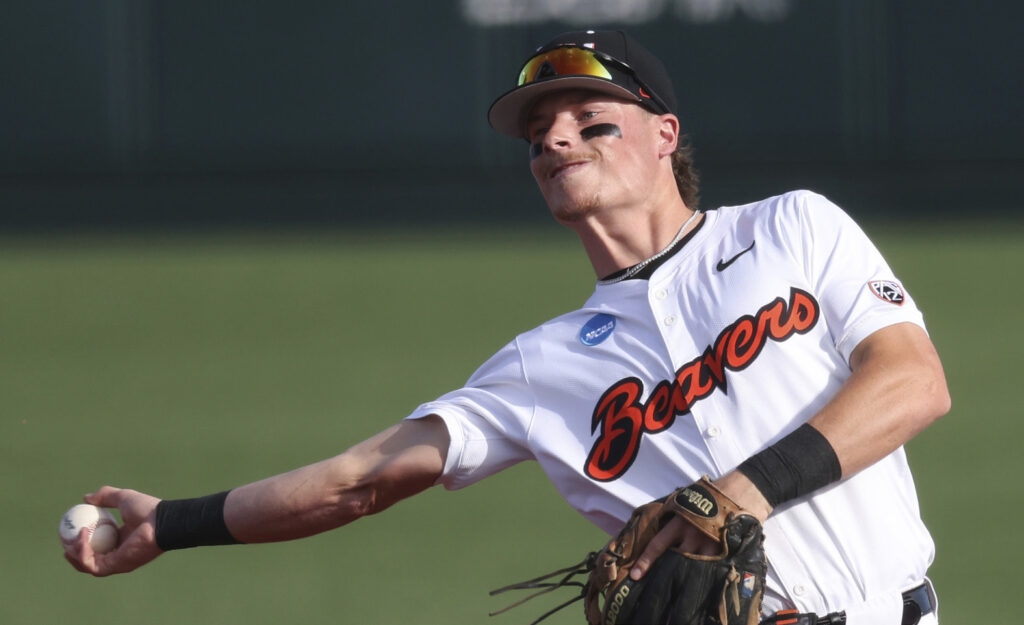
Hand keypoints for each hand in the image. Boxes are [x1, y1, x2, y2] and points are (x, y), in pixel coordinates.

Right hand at [63, 486, 163, 576]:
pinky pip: (92, 564)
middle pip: (87, 557)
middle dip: (72, 551)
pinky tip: (81, 538)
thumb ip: (106, 496)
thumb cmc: (148, 509)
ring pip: (86, 564)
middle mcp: (117, 553)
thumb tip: (86, 498)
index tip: (69, 530)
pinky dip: (82, 553)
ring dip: (75, 553)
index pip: (96, 544)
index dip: (79, 539)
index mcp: (120, 539)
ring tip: (71, 539)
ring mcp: (116, 562)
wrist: (161, 520)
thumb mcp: (123, 497)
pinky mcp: (115, 567)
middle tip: (64, 539)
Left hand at [629, 472, 771, 579]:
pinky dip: (710, 576)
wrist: (742, 490)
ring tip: (683, 595)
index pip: (658, 545)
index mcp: (680, 523)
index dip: (645, 561)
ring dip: (689, 578)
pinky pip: (715, 569)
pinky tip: (707, 586)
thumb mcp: (688, 501)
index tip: (635, 576)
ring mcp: (712, 545)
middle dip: (668, 575)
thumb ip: (676, 517)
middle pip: (677, 561)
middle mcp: (694, 535)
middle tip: (658, 591)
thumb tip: (662, 533)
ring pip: (695, 568)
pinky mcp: (727, 551)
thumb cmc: (711, 495)